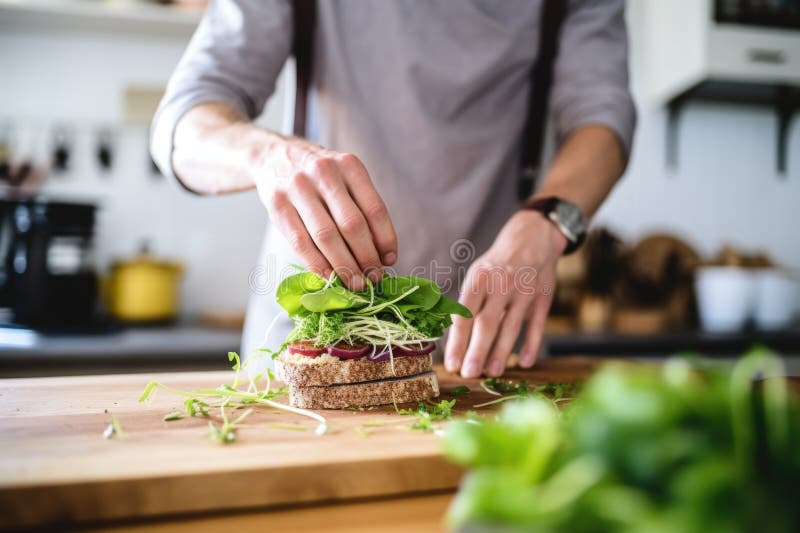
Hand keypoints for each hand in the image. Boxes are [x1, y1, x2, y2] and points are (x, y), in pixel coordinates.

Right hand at [256, 138, 397, 289]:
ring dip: (344, 265)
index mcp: (349, 165)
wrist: (274, 156)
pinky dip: (318, 265)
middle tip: (374, 277)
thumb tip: (381, 254)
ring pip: (326, 236)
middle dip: (366, 257)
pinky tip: (330, 278)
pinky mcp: (277, 205)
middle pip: (352, 225)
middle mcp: (324, 173)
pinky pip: (301, 243)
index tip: (389, 260)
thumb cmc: (319, 176)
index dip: (385, 239)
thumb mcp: (344, 177)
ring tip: (356, 283)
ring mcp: (298, 188)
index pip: (375, 209)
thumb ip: (362, 207)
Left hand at [444, 211, 566, 377]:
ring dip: (501, 352)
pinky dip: (531, 345)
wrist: (532, 239)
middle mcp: (501, 284)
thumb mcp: (478, 275)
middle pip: (487, 323)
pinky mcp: (543, 298)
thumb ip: (468, 304)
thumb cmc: (497, 265)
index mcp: (479, 279)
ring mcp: (524, 292)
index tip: (451, 364)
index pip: (464, 314)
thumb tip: (453, 340)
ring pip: (511, 326)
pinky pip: (537, 325)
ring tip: (491, 373)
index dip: (457, 341)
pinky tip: (524, 363)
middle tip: (469, 374)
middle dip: (477, 351)